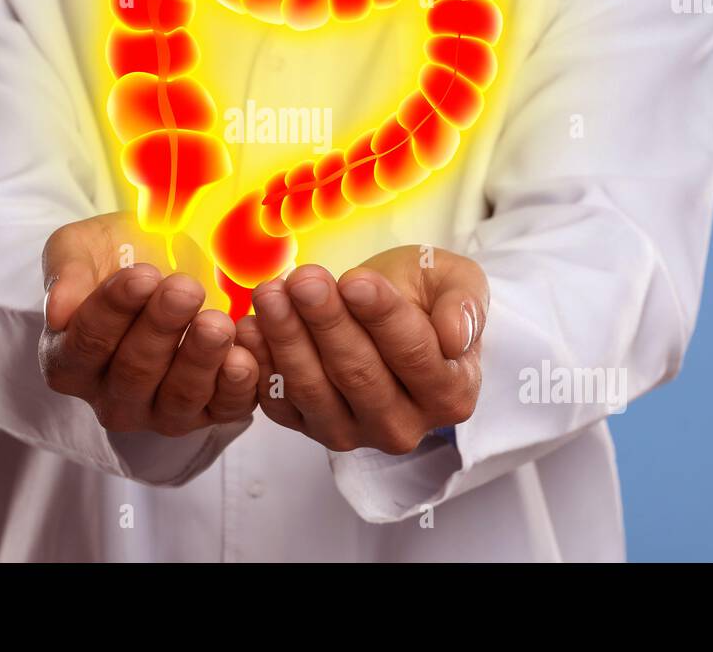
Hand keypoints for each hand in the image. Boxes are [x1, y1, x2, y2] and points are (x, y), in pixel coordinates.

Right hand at [38, 212, 258, 436]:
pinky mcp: (211, 410)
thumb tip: (58, 311)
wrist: (170, 254)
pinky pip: (224, 410)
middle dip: (161, 328)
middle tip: (184, 289)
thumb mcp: (81, 247)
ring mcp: (161, 409)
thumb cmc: (119, 253)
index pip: (87, 344)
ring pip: (179, 398)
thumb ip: (66, 273)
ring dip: (199, 359)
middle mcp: (112, 396)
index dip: (114, 310)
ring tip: (216, 322)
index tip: (142, 275)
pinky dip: (236, 387)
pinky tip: (243, 356)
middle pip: (134, 373)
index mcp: (69, 361)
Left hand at [235, 246, 486, 454]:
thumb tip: (454, 337)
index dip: (383, 317)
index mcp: (451, 392)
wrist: (388, 312)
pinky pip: (280, 403)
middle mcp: (404, 426)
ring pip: (315, 390)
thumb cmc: (425, 296)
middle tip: (303, 280)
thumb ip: (465, 304)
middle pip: (360, 375)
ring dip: (287, 339)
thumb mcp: (456, 282)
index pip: (415, 355)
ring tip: (271, 294)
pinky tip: (248, 326)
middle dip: (326, 323)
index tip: (355, 280)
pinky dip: (260, 364)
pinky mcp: (309, 428)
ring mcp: (353, 433)